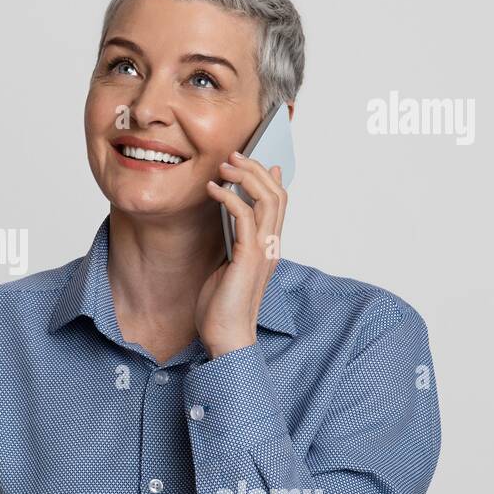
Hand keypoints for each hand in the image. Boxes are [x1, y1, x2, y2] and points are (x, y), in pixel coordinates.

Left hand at [198, 151, 287, 357]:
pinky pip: (244, 218)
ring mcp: (263, 252)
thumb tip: (229, 221)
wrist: (226, 337)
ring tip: (225, 165)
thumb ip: (233, 243)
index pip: (279, 205)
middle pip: (277, 196)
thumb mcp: (227, 266)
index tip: (254, 160)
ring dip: (245, 177)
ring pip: (267, 201)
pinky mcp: (248, 258)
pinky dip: (230, 198)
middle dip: (256, 170)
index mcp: (269, 249)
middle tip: (234, 155)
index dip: (270, 178)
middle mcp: (271, 247)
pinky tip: (214, 190)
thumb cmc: (222, 308)